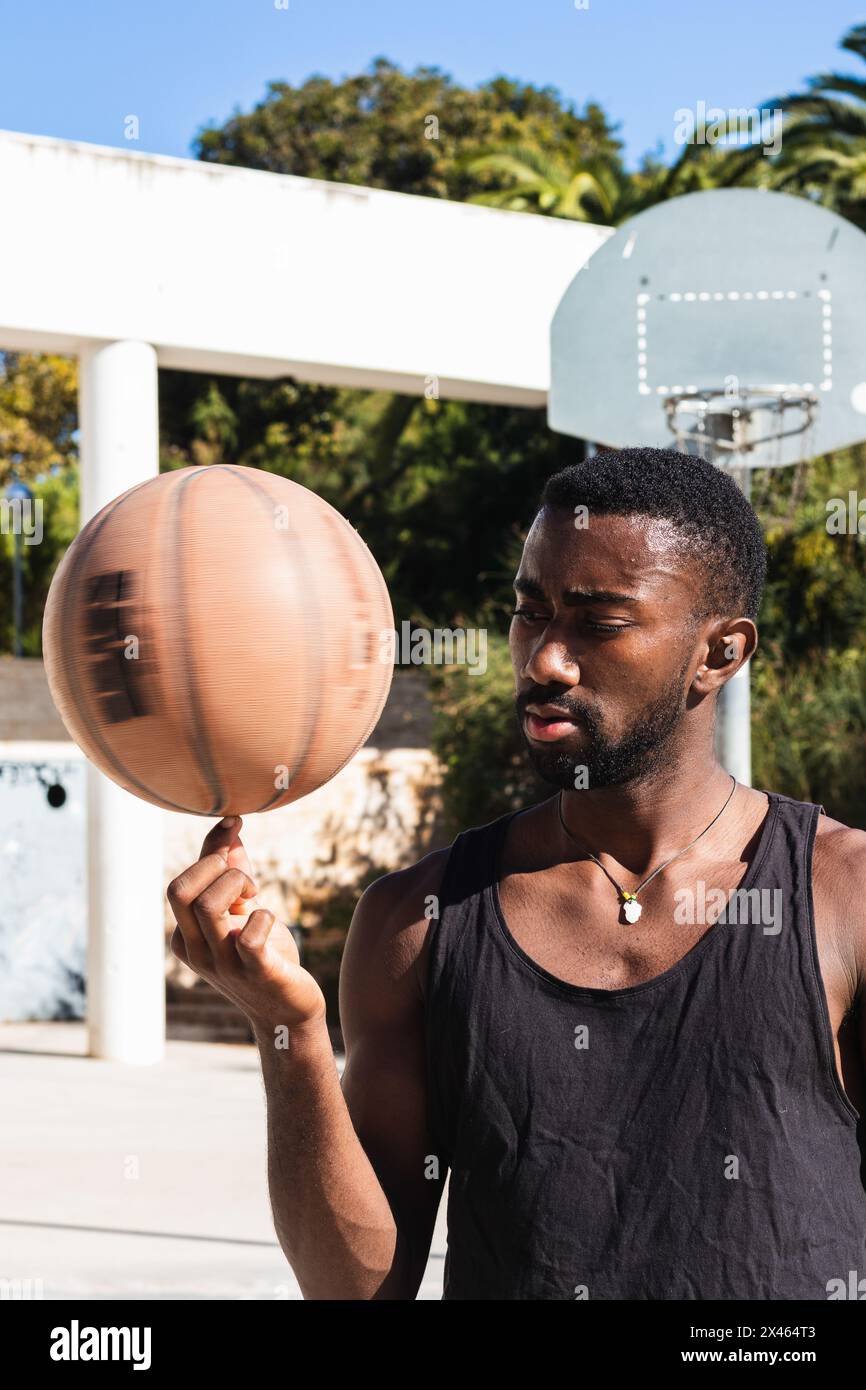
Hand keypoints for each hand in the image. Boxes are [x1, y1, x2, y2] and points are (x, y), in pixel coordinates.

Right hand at [167, 816, 325, 1035]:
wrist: (286, 1012)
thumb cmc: (263, 955)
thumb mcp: (241, 909)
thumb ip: (229, 869)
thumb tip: (229, 823)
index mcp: (186, 936)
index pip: (180, 883)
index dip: (211, 852)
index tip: (237, 837)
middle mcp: (196, 951)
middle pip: (179, 890)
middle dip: (216, 868)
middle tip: (247, 881)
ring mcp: (223, 965)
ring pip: (207, 906)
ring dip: (238, 884)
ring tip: (256, 897)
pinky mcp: (257, 972)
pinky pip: (249, 937)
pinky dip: (263, 916)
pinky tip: (270, 920)